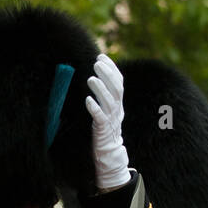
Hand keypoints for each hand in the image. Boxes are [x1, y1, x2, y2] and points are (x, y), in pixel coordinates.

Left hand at [85, 53, 128, 190]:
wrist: (110, 151)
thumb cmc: (105, 128)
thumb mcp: (107, 109)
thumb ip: (105, 94)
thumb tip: (97, 75)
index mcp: (119, 103)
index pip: (119, 81)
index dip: (111, 68)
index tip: (101, 56)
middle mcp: (117, 109)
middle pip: (116, 89)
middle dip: (107, 74)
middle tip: (96, 63)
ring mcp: (111, 120)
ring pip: (109, 102)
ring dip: (100, 89)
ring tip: (90, 79)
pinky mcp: (103, 130)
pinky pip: (100, 118)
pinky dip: (94, 108)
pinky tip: (87, 100)